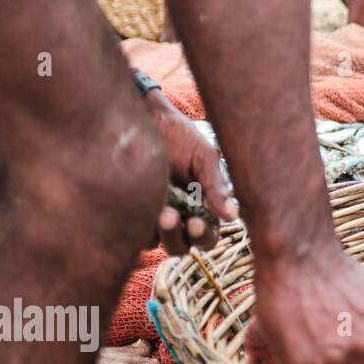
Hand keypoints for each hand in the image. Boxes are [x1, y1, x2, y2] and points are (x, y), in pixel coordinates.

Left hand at [143, 89, 236, 252]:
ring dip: (160, 232)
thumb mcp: (204, 157)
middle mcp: (179, 215)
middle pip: (183, 246)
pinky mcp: (130, 211)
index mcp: (202, 206)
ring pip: (158, 243)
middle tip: (172, 216)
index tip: (197, 222)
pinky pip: (133, 232)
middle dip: (180, 236)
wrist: (144, 118)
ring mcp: (153, 215)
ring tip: (159, 208)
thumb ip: (216, 187)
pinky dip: (138, 224)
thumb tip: (233, 216)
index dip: (205, 236)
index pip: (208, 236)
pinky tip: (140, 202)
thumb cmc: (179, 134)